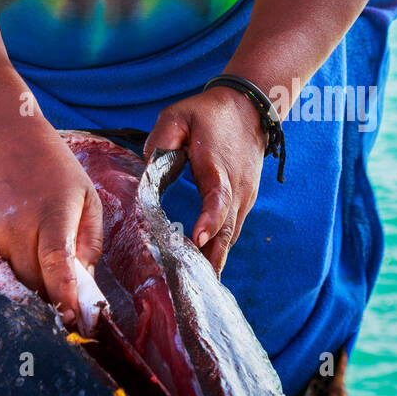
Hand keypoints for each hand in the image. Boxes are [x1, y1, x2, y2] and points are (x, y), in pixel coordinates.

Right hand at [0, 121, 103, 325]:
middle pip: (35, 283)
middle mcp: (20, 225)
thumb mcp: (87, 196)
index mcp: (53, 214)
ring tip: (51, 286)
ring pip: (16, 280)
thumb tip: (84, 285)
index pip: (56, 264)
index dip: (64, 296)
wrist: (4, 140)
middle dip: (53, 302)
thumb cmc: (54, 167)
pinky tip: (29, 264)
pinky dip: (17, 274)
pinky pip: (2, 267)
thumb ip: (89, 242)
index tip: (74, 320)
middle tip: (70, 311)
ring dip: (35, 289)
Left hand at [142, 86, 265, 275]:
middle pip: (227, 230)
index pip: (217, 199)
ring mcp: (244, 197)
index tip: (198, 239)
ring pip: (231, 235)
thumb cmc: (209, 114)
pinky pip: (232, 230)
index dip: (209, 221)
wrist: (249, 108)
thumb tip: (147, 164)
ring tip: (196, 287)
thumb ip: (162, 139)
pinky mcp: (244, 201)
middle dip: (212, 259)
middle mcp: (236, 188)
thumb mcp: (179, 116)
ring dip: (216, 260)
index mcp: (218, 168)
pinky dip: (220, 249)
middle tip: (193, 287)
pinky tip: (205, 268)